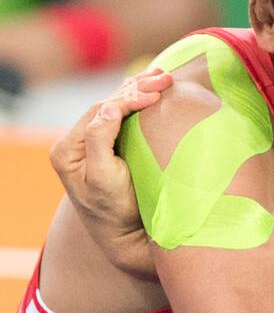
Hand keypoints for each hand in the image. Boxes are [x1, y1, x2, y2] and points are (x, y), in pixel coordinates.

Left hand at [49, 67, 172, 278]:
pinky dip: (139, 99)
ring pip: (116, 106)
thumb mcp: (104, 180)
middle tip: (166, 77)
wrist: (130, 237)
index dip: (128, 98)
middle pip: (108, 104)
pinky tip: (153, 88)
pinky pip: (123, 115)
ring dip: (140, 88)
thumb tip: (110, 108)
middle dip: (137, 88)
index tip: (156, 93)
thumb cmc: (117, 213)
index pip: (100, 112)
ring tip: (163, 76)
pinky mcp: (111, 146)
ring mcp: (93, 144)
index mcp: (67, 149)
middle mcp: (76, 143)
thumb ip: (100, 141)